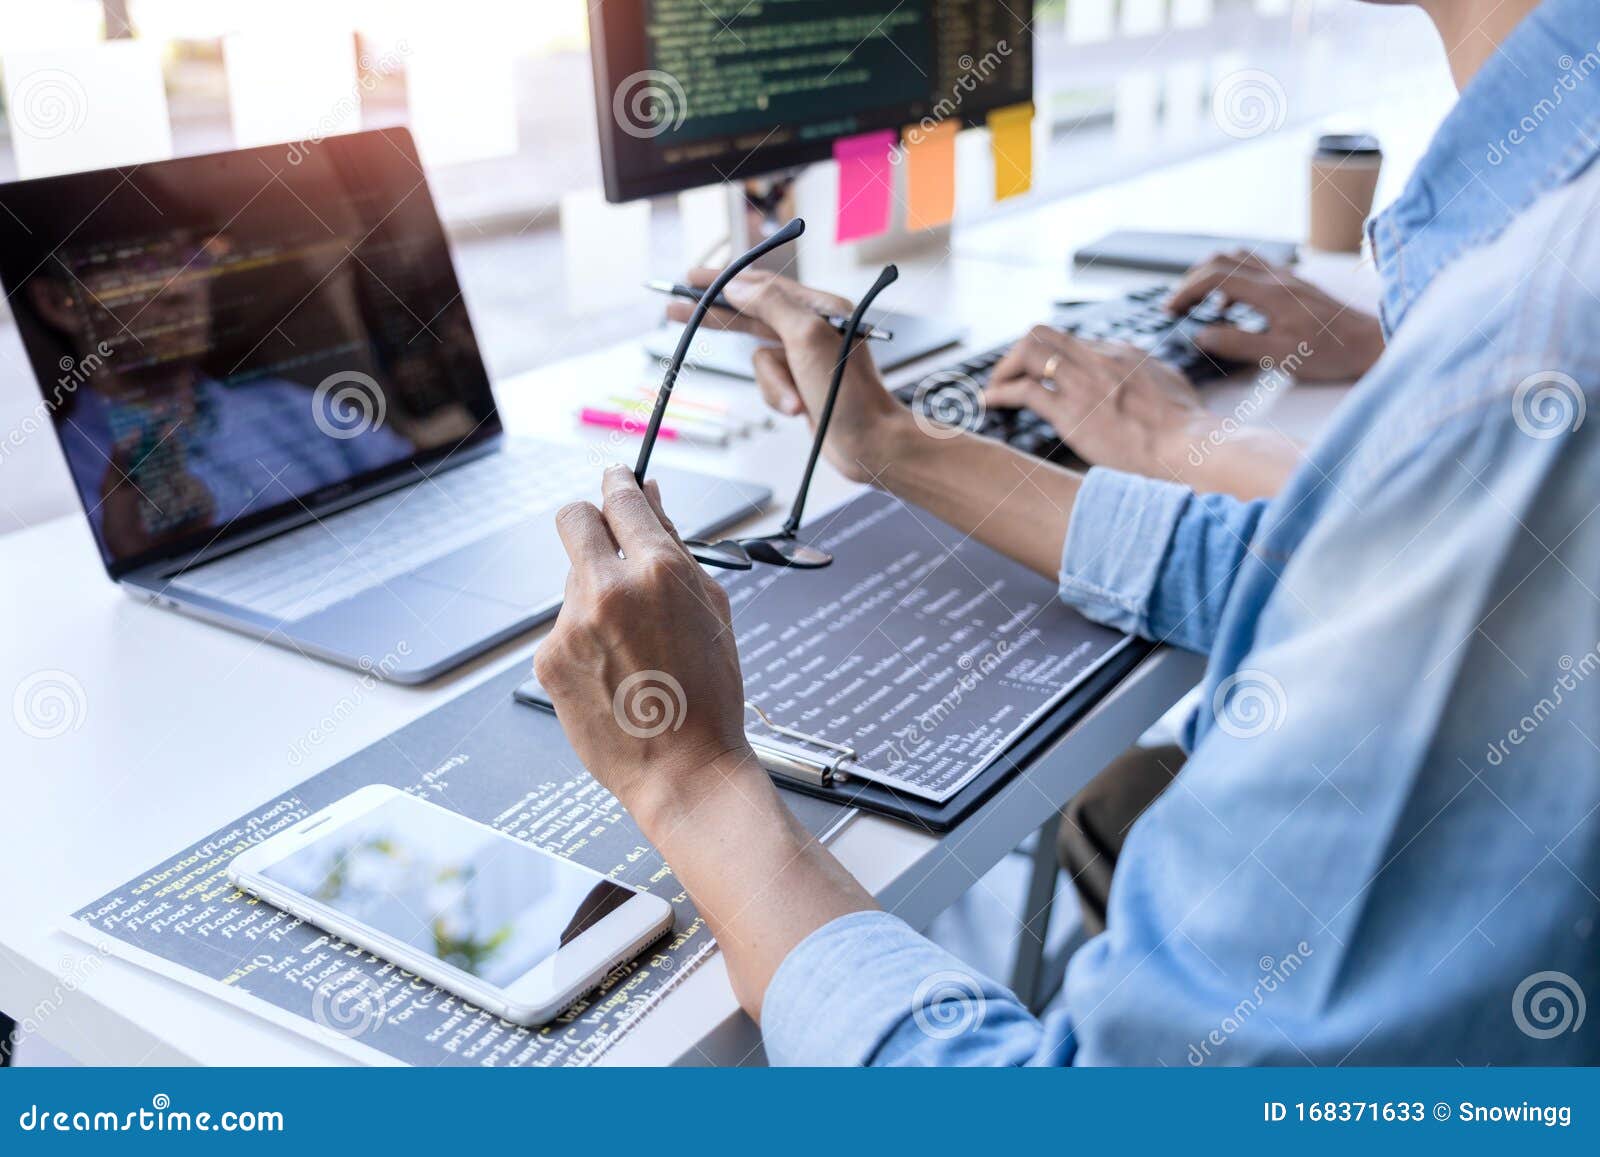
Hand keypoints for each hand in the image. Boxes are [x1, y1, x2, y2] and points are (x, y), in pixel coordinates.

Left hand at [534, 466, 764, 829]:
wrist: (683, 770)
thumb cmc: (709, 696)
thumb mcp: (711, 609)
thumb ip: (676, 546)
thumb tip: (651, 498)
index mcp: (660, 570)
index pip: (622, 497)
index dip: (619, 484)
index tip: (617, 481)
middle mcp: (610, 589)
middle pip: (574, 518)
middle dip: (589, 521)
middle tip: (608, 542)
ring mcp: (572, 625)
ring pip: (573, 581)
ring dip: (595, 595)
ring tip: (632, 645)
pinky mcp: (549, 658)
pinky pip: (564, 627)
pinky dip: (584, 640)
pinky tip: (613, 672)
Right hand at [666, 268, 907, 482]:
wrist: (870, 444)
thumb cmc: (847, 393)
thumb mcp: (807, 339)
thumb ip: (771, 305)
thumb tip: (739, 284)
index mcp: (820, 307)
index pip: (762, 285)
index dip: (725, 281)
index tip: (691, 279)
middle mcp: (813, 328)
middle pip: (752, 315)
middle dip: (718, 317)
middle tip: (675, 310)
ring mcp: (805, 358)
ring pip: (760, 360)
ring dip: (772, 384)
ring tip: (795, 402)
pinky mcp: (800, 385)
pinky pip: (769, 384)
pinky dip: (778, 397)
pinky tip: (798, 411)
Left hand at [987, 326, 1214, 478]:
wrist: (1189, 447)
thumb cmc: (1188, 429)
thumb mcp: (1172, 386)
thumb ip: (1150, 377)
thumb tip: (1146, 379)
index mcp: (1122, 353)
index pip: (1072, 343)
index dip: (1050, 359)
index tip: (1040, 377)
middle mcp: (1099, 359)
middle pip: (1043, 334)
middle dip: (1018, 354)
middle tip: (1009, 377)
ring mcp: (1083, 382)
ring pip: (1027, 352)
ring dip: (1004, 369)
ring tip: (995, 389)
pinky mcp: (1071, 411)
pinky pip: (1023, 391)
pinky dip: (1000, 394)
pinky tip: (990, 403)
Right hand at [1166, 252, 1383, 380]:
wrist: (1371, 342)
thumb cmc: (1330, 353)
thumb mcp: (1278, 356)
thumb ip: (1236, 344)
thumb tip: (1201, 335)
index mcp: (1270, 293)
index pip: (1215, 277)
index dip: (1186, 291)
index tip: (1171, 310)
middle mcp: (1277, 277)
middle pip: (1223, 259)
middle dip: (1193, 278)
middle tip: (1178, 303)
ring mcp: (1287, 276)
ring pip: (1240, 257)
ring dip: (1213, 272)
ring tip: (1199, 298)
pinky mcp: (1295, 283)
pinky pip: (1255, 267)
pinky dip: (1233, 277)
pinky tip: (1232, 303)